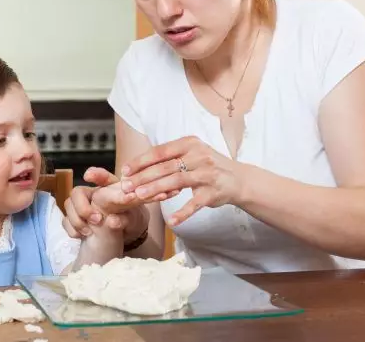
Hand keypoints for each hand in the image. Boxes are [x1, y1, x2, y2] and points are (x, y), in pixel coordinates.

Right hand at [62, 167, 148, 241]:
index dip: (95, 174)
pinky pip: (66, 221)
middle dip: (82, 207)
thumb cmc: (130, 219)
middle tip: (96, 220)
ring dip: (77, 220)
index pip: (102, 177)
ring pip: (69, 205)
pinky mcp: (77, 218)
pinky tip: (83, 235)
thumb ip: (124, 219)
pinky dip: (72, 230)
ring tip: (89, 231)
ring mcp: (83, 205)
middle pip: (77, 192)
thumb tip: (112, 221)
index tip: (88, 176)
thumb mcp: (133, 219)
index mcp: (110, 188)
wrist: (127, 233)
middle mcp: (93, 194)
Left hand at [120, 136, 244, 225]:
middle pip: (165, 167)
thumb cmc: (207, 165)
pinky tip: (171, 221)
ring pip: (176, 182)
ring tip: (139, 196)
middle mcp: (199, 156)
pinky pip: (194, 204)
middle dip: (143, 176)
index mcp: (189, 144)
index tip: (125, 170)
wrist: (238, 179)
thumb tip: (139, 164)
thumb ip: (170, 157)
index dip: (141, 161)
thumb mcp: (191, 153)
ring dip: (156, 189)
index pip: (160, 151)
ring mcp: (206, 174)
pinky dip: (183, 213)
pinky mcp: (212, 193)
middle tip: (126, 185)